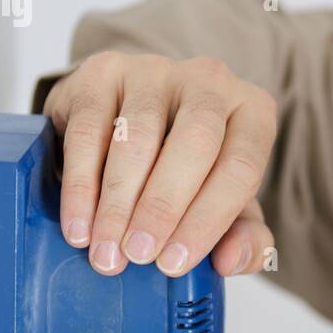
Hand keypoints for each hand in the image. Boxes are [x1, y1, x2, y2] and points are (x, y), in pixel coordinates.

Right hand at [42, 51, 277, 276]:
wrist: (130, 117)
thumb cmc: (188, 167)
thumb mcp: (224, 202)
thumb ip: (243, 236)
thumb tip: (234, 260)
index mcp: (251, 112)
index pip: (240, 167)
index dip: (208, 220)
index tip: (174, 262)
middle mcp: (209, 82)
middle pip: (194, 143)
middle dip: (162, 208)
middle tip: (138, 254)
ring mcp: (155, 70)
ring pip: (137, 137)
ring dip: (118, 203)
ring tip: (106, 251)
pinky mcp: (104, 71)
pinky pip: (89, 130)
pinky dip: (81, 187)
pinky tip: (80, 225)